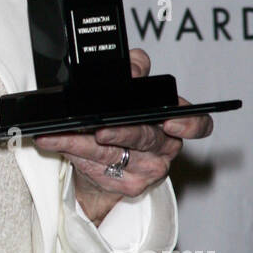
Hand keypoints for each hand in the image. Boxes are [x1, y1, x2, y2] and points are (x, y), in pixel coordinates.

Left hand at [33, 49, 213, 224]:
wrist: (111, 158)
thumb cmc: (124, 117)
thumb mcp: (131, 84)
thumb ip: (135, 67)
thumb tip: (133, 69)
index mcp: (173, 119)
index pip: (197, 123)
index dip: (189, 124)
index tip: (170, 123)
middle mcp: (165, 146)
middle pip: (145, 138)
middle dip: (120, 132)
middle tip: (99, 129)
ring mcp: (148, 168)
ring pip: (112, 153)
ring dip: (79, 142)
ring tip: (57, 132)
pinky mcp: (128, 184)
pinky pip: (96, 167)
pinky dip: (72, 152)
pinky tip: (56, 142)